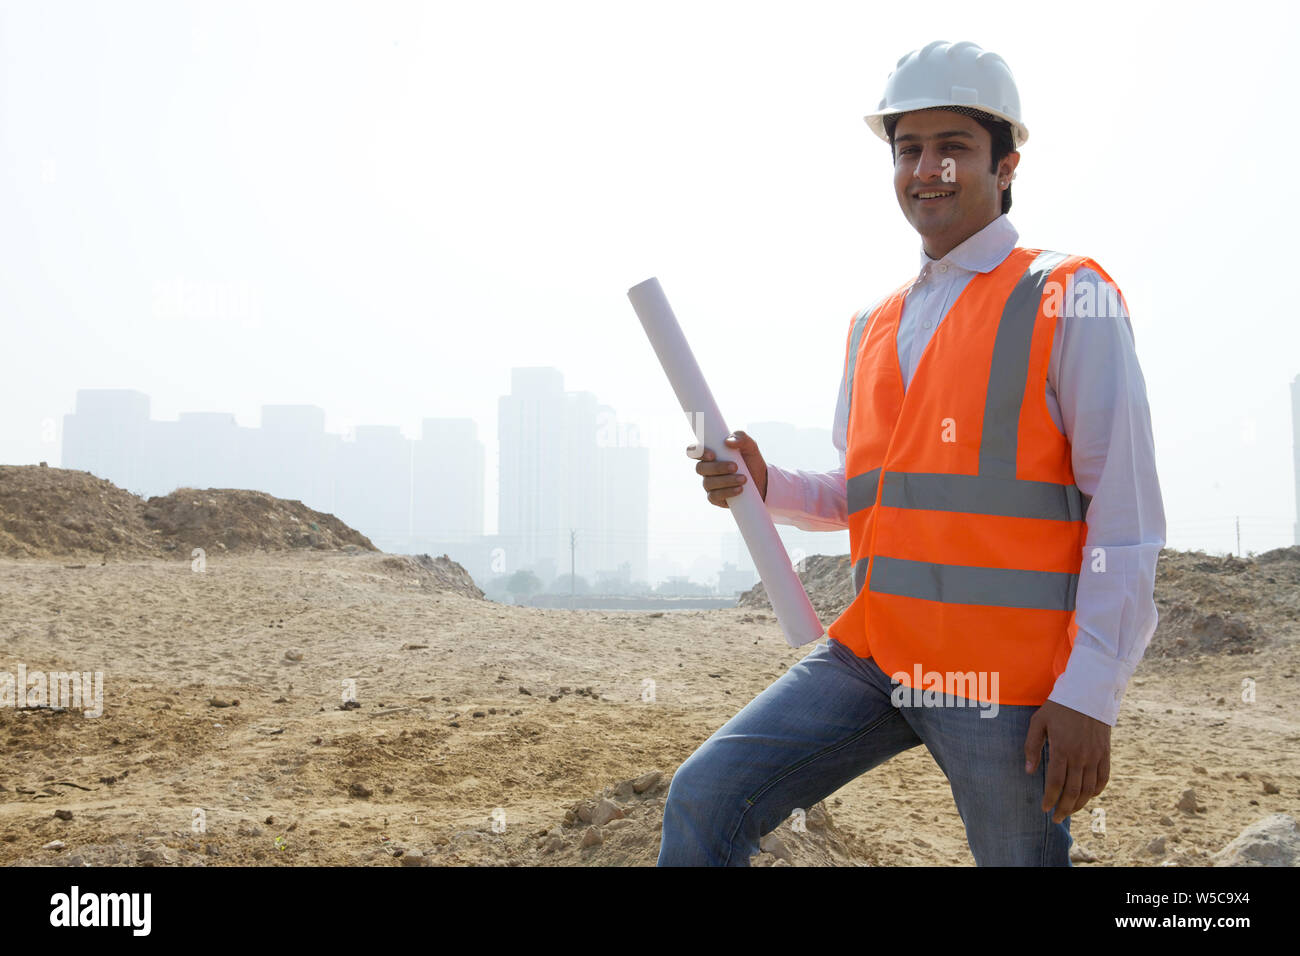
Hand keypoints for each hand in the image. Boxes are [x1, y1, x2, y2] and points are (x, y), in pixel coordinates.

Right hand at [688, 430, 767, 506]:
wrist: (761, 481)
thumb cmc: (751, 461)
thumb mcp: (750, 446)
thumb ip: (741, 438)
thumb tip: (727, 441)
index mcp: (710, 455)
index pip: (694, 451)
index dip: (698, 452)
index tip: (712, 455)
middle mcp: (706, 469)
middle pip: (700, 468)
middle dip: (717, 468)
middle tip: (735, 467)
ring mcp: (709, 484)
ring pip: (708, 482)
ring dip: (726, 480)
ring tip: (743, 479)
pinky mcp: (716, 498)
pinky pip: (714, 496)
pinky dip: (727, 492)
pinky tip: (739, 489)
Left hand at [1024, 698, 1111, 823]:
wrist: (1088, 692)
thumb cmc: (1058, 706)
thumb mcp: (1038, 722)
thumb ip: (1032, 746)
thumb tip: (1029, 771)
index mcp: (1062, 749)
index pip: (1056, 783)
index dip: (1050, 799)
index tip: (1044, 808)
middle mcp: (1081, 756)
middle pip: (1074, 791)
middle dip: (1064, 808)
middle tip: (1056, 818)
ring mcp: (1095, 755)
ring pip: (1089, 789)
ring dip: (1080, 804)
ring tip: (1070, 811)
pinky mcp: (1105, 753)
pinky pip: (1103, 778)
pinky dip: (1096, 791)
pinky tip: (1089, 797)